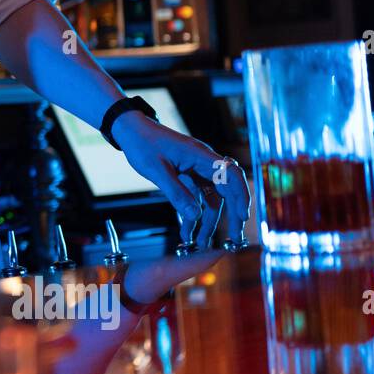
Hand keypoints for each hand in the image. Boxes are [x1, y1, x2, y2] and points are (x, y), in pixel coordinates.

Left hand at [111, 111, 250, 245]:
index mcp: (201, 156)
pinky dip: (194, 213)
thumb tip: (194, 215)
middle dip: (230, 216)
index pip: (232, 175)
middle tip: (233, 239)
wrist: (131, 131)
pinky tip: (188, 230)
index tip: (242, 217)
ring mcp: (198, 169)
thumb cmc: (143, 143)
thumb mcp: (157, 170)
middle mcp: (204, 163)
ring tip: (201, 243)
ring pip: (211, 198)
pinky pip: (198, 197)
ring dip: (207, 220)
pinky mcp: (189, 175)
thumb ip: (176, 192)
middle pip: (226, 191)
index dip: (241, 196)